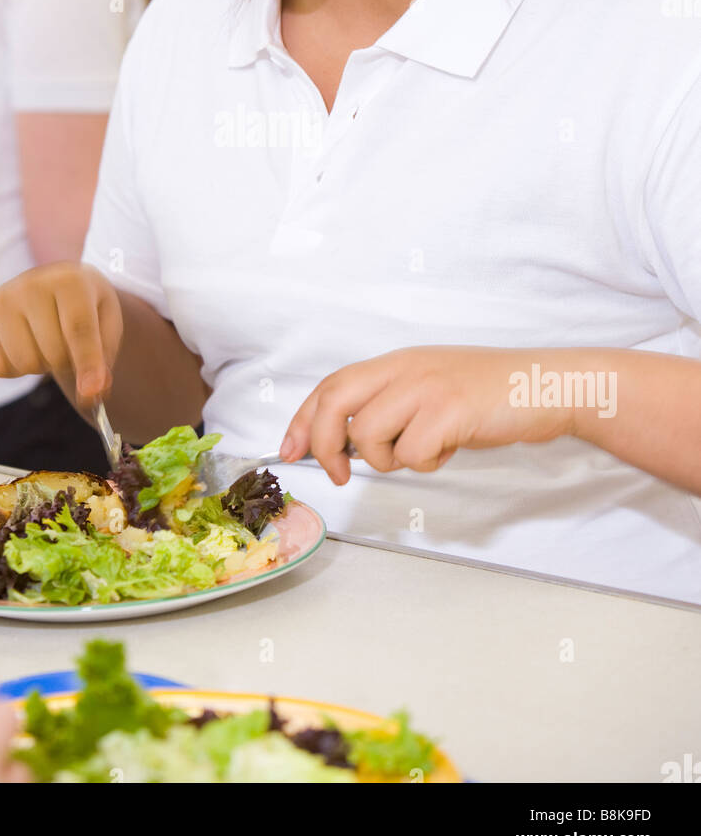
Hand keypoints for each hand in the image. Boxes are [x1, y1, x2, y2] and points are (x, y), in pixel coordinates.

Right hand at [0, 261, 122, 411]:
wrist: (58, 285)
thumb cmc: (88, 307)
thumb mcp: (107, 324)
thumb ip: (103, 359)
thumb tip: (91, 394)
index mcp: (70, 280)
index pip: (78, 329)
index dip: (87, 364)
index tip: (92, 393)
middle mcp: (30, 285)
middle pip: (53, 353)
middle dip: (68, 361)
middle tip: (71, 343)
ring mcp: (2, 301)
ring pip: (25, 363)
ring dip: (42, 365)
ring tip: (48, 341)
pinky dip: (17, 369)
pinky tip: (27, 345)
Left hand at [280, 347, 574, 483]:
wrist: (545, 385)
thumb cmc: (491, 394)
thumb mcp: (431, 387)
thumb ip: (392, 403)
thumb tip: (347, 443)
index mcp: (398, 362)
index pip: (332, 384)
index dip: (304, 417)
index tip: (290, 448)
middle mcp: (405, 368)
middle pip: (335, 403)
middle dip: (324, 444)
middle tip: (337, 473)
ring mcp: (426, 387)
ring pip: (370, 435)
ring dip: (390, 458)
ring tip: (426, 449)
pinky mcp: (448, 411)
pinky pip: (411, 454)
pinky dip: (427, 463)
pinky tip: (451, 448)